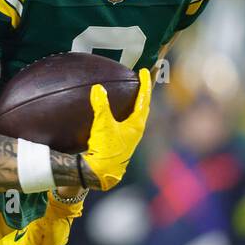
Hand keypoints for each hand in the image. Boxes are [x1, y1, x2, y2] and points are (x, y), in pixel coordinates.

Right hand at [79, 68, 151, 190]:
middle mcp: (136, 130)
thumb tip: (98, 88)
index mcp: (136, 124)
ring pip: (137, 115)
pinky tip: (116, 114)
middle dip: (144, 92)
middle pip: (144, 106)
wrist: (100, 174)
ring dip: (137, 103)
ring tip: (134, 93)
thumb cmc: (105, 150)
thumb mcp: (102, 126)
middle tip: (145, 78)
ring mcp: (130, 138)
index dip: (145, 83)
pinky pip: (127, 122)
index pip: (144, 99)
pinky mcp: (122, 143)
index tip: (144, 70)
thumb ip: (101, 106)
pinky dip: (126, 113)